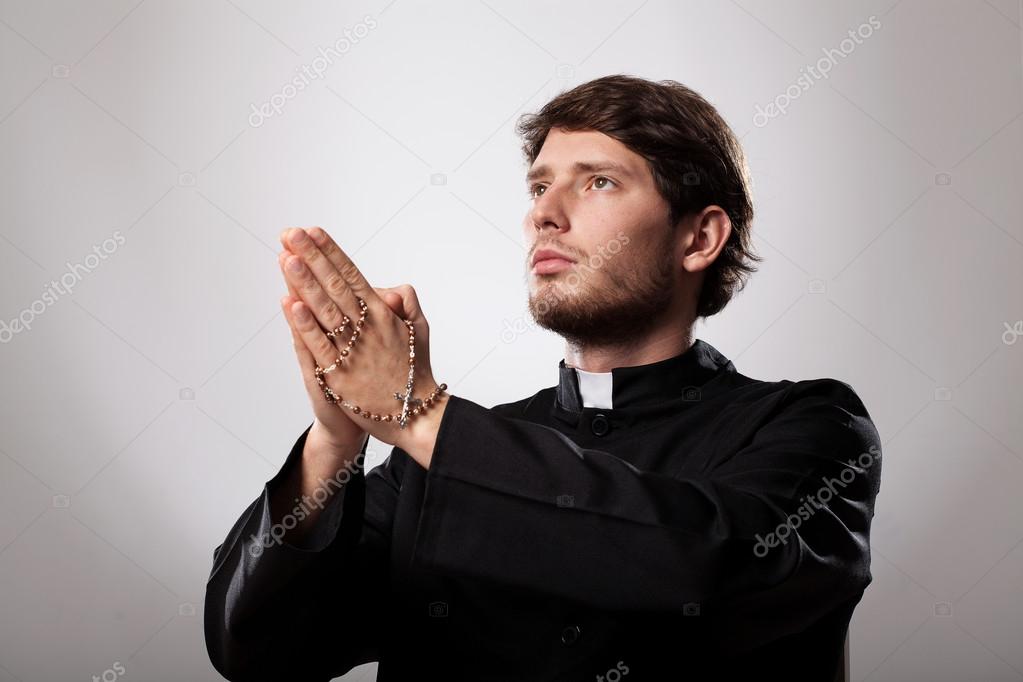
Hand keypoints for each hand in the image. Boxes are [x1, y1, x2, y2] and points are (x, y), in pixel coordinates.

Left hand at [277, 227, 441, 446]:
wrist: (415, 415)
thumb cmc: (415, 371)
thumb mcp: (419, 329)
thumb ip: (406, 302)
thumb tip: (390, 289)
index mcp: (385, 314)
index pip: (352, 275)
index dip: (331, 252)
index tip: (312, 232)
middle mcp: (368, 328)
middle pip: (335, 285)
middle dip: (312, 257)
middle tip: (291, 234)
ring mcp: (353, 351)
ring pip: (325, 310)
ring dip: (304, 282)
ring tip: (286, 258)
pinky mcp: (340, 375)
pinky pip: (320, 345)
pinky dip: (305, 324)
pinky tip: (291, 304)